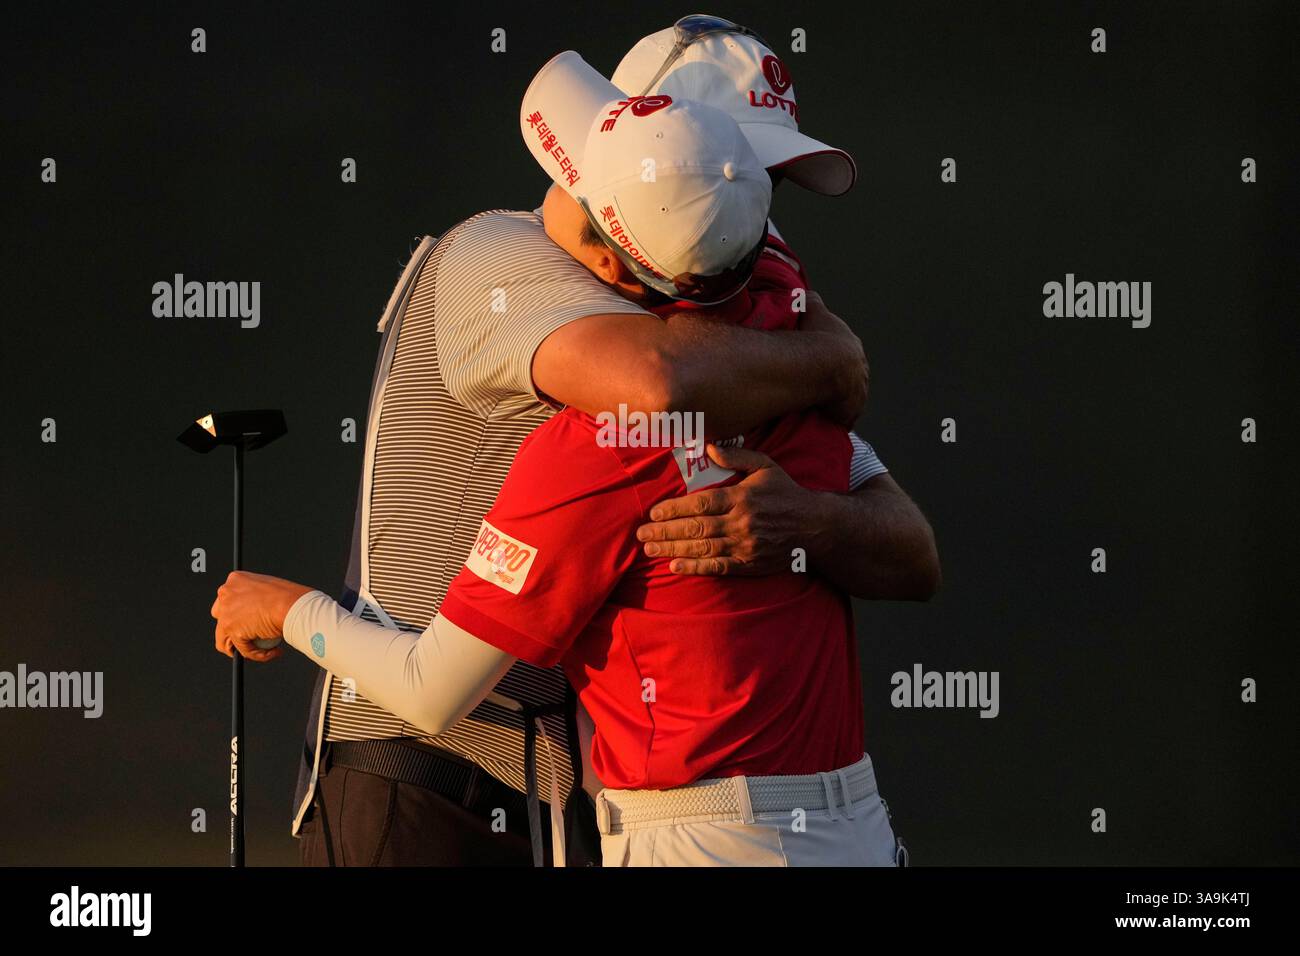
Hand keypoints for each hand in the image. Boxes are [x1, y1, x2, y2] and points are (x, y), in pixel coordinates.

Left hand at [210, 571, 312, 661]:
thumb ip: (255, 598)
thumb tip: (254, 614)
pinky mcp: (232, 630)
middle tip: (252, 635)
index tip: (249, 620)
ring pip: (225, 638)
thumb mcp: (268, 589)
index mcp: (235, 579)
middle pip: (221, 616)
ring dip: (242, 646)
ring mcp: (226, 613)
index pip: (228, 598)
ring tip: (262, 649)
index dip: (238, 612)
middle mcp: (226, 593)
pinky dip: (258, 655)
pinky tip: (273, 652)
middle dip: (233, 628)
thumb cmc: (290, 596)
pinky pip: (243, 651)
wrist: (293, 605)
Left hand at [635, 444, 813, 576]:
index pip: (701, 503)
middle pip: (696, 527)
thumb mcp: (766, 466)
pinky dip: (695, 567)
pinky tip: (675, 566)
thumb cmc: (786, 493)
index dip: (675, 509)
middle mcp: (742, 522)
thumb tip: (709, 447)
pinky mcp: (750, 564)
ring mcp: (745, 546)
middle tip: (641, 534)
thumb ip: (737, 456)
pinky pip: (718, 567)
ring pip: (703, 548)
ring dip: (673, 549)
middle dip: (665, 531)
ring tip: (650, 549)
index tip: (654, 512)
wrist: (815, 527)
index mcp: (743, 497)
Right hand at [801, 290, 868, 427]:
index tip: (818, 364)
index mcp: (853, 349)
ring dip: (833, 403)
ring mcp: (857, 394)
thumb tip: (805, 294)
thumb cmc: (818, 337)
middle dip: (836, 382)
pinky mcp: (849, 413)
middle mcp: (861, 372)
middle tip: (816, 386)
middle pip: (849, 379)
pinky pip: (840, 417)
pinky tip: (818, 418)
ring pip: (846, 400)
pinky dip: (831, 418)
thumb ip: (811, 302)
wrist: (826, 364)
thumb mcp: (814, 311)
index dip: (831, 360)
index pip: (844, 356)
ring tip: (814, 405)